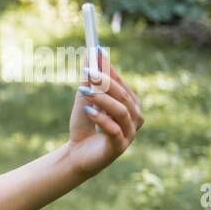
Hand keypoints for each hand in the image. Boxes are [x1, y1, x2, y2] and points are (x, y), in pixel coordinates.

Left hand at [64, 48, 144, 177]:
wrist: (76, 156)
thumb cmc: (84, 127)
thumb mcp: (84, 101)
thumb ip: (88, 80)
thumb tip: (90, 53)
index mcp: (129, 104)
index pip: (121, 83)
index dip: (110, 69)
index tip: (97, 54)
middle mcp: (134, 117)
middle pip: (124, 96)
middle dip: (106, 82)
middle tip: (89, 72)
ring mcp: (129, 133)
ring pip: (121, 111)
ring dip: (103, 99)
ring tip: (85, 92)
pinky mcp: (119, 147)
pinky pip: (114, 130)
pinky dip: (101, 119)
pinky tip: (88, 112)